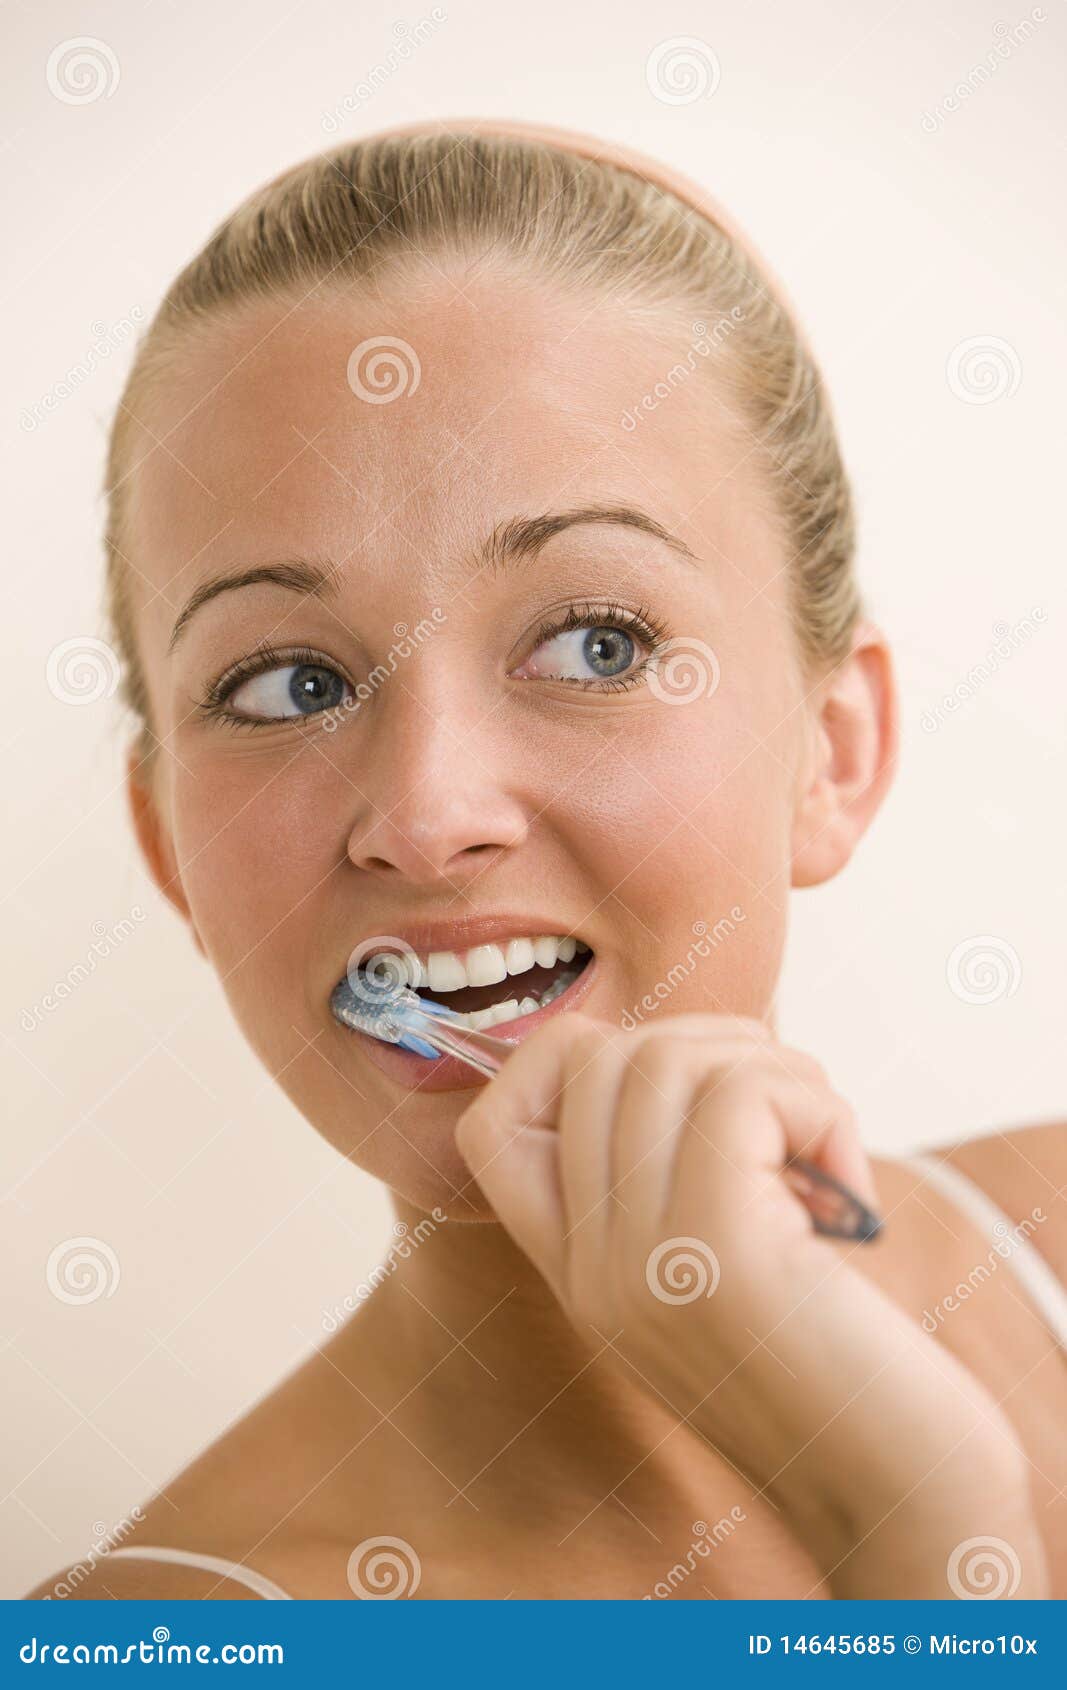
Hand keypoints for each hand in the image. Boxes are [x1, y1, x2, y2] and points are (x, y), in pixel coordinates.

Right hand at [454, 1011, 1047, 1596]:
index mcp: (578, 1272)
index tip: (681, 1086)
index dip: (570, 1061)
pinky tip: (845, 1184)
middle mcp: (589, 1268)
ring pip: (663, 1059)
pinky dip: (811, 1102)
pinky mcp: (719, 1253)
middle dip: (706, 1041)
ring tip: (823, 1148)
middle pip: (590, 1059)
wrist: (899, 1497)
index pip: (494, 1122)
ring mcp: (641, 1262)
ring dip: (774, 1068)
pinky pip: (738, 1095)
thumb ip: (671, 1186)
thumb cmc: (836, 1368)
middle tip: (786, 1111)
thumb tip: (688, 1050)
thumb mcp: (717, 1275)